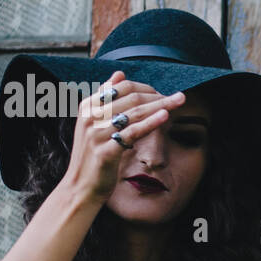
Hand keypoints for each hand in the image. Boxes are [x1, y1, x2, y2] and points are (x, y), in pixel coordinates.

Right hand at [64, 70, 186, 202]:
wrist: (81, 186)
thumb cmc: (93, 155)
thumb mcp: (95, 123)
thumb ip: (105, 98)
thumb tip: (119, 73)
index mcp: (87, 106)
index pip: (122, 87)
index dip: (146, 88)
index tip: (164, 93)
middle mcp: (90, 117)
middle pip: (131, 98)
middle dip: (158, 96)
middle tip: (180, 97)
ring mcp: (96, 134)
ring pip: (135, 113)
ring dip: (161, 105)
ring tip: (179, 101)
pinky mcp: (105, 151)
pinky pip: (132, 132)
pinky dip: (151, 123)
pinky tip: (166, 116)